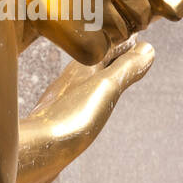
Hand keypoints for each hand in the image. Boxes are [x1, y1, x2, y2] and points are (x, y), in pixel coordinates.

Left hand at [28, 37, 153, 142]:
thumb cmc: (69, 117)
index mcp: (82, 67)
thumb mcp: (106, 88)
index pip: (108, 45)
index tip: (137, 31)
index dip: (123, 39)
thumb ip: (126, 69)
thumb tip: (148, 49)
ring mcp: (61, 100)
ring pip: (85, 79)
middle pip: (95, 60)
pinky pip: (78, 98)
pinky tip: (87, 104)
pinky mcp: (56, 120)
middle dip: (112, 53)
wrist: (34, 152)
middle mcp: (69, 80)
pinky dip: (90, 93)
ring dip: (100, 73)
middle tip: (131, 47)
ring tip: (113, 72)